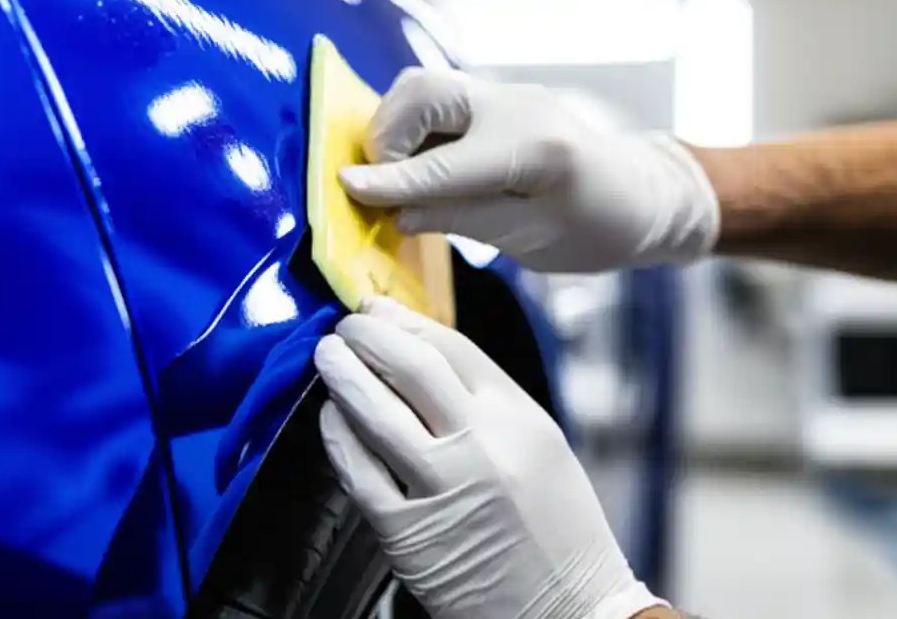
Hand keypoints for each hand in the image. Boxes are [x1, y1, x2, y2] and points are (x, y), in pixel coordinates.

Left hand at [316, 297, 666, 618]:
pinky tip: (331, 418)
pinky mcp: (409, 533)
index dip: (404, 320)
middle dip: (366, 337)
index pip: (451, 347)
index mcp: (520, 419)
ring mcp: (443, 488)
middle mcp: (482, 446)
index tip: (376, 309)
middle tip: (343, 328)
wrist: (570, 611)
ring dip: (343, 376)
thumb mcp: (541, 446)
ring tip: (326, 358)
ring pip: (375, 412)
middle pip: (409, 367)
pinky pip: (359, 471)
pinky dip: (338, 435)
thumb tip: (420, 353)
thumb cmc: (558, 530)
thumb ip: (487, 401)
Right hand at [339, 69, 719, 272]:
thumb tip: (392, 209)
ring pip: (422, 87)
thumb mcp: (530, 240)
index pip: (443, 166)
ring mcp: (503, 94)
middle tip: (382, 182)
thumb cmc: (596, 229)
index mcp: (534, 150)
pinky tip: (413, 164)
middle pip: (423, 92)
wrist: (642, 193)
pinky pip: (434, 101)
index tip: (343, 186)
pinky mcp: (493, 98)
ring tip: (396, 175)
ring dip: (393, 127)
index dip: (389, 179)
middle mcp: (513, 106)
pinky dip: (409, 128)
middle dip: (386, 133)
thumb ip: (459, 218)